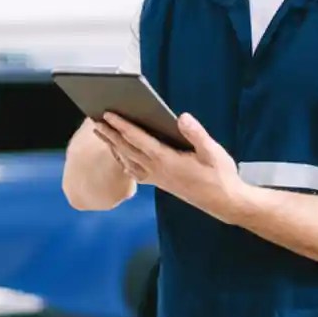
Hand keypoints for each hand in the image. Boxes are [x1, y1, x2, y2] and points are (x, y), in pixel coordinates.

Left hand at [94, 111, 250, 225]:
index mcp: (166, 160)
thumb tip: (181, 117)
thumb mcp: (212, 152)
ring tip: (101, 133)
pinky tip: (119, 155)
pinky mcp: (160, 183)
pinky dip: (123, 160)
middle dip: (109, 134)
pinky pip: (134, 171)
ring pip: (127, 160)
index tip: (107, 114)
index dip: (122, 126)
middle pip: (126, 149)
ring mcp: (156, 178)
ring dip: (113, 146)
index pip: (138, 139)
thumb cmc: (220, 175)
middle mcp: (156, 170)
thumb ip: (196, 134)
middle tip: (93, 120)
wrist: (224, 202)